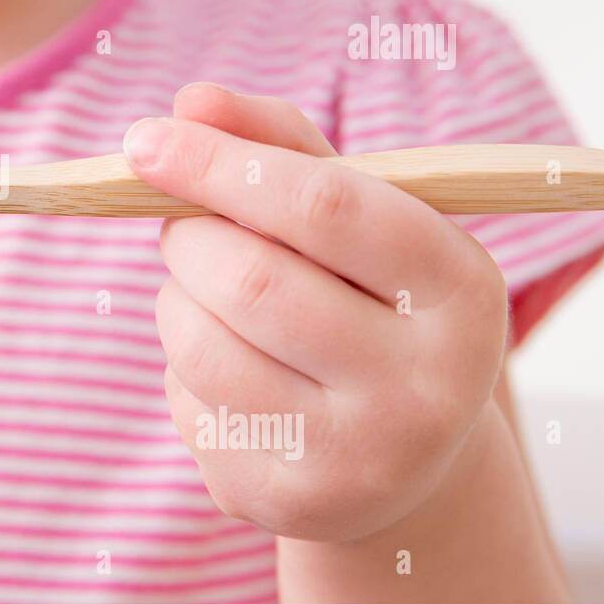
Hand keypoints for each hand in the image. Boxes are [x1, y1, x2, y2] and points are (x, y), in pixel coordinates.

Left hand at [124, 83, 509, 541]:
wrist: (401, 451)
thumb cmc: (366, 300)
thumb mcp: (354, 216)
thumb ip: (277, 143)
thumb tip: (189, 101)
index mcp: (459, 290)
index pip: (324, 207)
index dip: (219, 164)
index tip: (144, 140)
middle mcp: (424, 388)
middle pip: (248, 279)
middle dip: (187, 236)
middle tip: (184, 226)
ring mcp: (358, 460)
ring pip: (198, 345)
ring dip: (174, 299)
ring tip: (206, 292)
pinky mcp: (286, 502)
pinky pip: (186, 406)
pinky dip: (181, 366)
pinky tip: (232, 368)